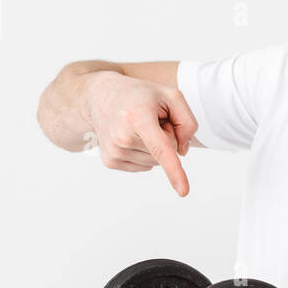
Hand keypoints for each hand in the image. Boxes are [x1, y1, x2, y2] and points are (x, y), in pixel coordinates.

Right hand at [85, 71, 197, 195]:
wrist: (100, 96)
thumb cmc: (139, 95)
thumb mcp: (170, 95)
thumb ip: (187, 121)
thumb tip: (182, 151)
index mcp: (138, 118)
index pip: (161, 148)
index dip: (174, 171)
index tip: (183, 192)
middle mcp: (123, 137)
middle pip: (167, 151)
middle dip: (166, 134)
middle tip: (148, 118)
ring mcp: (114, 152)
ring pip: (156, 161)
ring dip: (153, 144)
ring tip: (137, 126)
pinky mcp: (110, 162)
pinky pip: (144, 166)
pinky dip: (143, 152)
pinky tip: (131, 136)